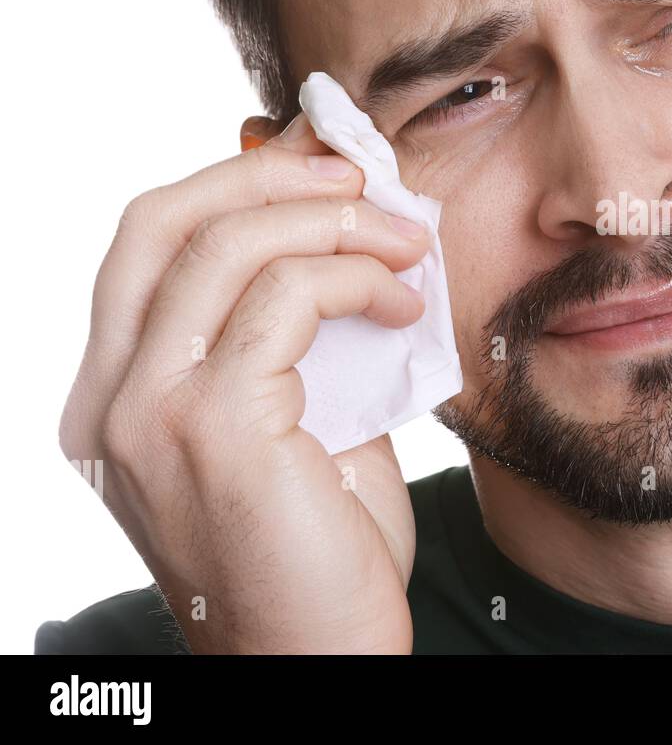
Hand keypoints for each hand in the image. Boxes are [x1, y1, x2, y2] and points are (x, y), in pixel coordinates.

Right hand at [58, 113, 429, 652]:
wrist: (320, 661)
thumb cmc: (318, 550)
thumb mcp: (300, 421)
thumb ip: (295, 334)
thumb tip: (327, 232)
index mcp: (118, 393)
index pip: (147, 243)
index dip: (233, 184)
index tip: (322, 164)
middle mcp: (109, 397)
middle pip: (160, 219)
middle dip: (270, 177)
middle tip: (362, 177)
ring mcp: (146, 411)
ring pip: (224, 245)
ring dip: (334, 221)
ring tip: (408, 242)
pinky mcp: (210, 427)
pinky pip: (283, 299)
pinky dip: (352, 277)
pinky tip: (403, 305)